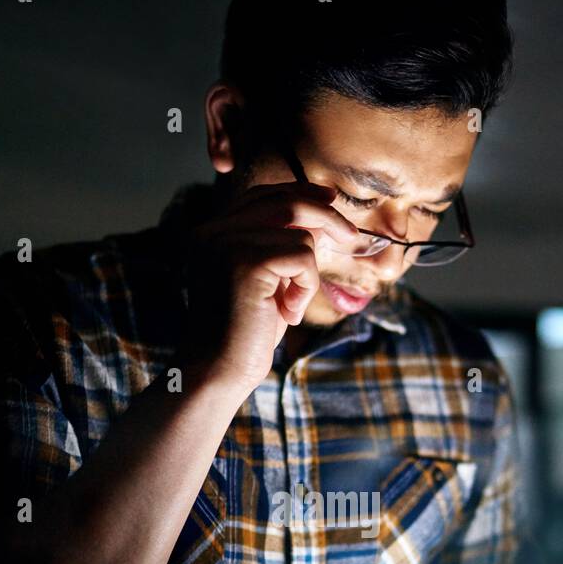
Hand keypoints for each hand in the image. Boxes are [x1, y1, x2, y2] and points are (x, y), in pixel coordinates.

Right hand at [182, 181, 359, 397]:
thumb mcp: (266, 281)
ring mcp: (226, 242)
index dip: (300, 193)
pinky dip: (305, 287)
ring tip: (291, 304)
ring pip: (299, 233)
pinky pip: (302, 257)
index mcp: (211, 232)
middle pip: (283, 200)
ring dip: (308, 273)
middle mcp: (213, 230)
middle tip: (351, 236)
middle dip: (325, 215)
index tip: (330, 201)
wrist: (219, 370)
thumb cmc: (244, 334)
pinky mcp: (245, 261)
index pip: (262, 195)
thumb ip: (281, 247)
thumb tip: (321, 217)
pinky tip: (287, 313)